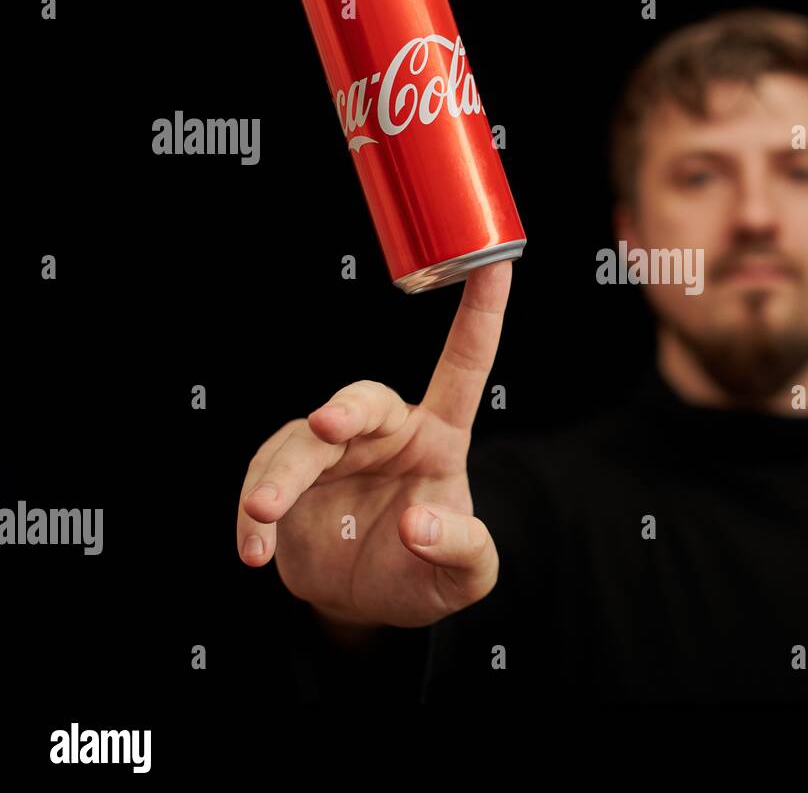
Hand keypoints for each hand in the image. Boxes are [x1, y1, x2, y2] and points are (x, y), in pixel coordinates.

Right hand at [235, 260, 511, 628]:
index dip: (480, 314)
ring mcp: (331, 454)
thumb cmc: (425, 575)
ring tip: (263, 515)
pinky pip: (261, 483)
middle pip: (365, 399)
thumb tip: (415, 524)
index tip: (496, 262)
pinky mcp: (287, 481)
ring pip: (300, 444)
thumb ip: (461, 550)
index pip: (464, 365)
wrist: (364, 606)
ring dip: (278, 477)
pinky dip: (251, 517)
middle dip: (344, 407)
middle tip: (327, 425)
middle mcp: (385, 433)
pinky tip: (254, 550)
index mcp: (439, 437)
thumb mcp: (465, 578)